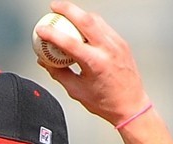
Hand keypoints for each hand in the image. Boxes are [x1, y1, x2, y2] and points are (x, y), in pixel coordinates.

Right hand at [34, 1, 151, 125]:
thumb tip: (45, 61)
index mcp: (95, 64)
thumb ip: (58, 73)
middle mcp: (108, 50)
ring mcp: (117, 45)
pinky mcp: (122, 43)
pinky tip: (82, 26)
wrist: (131, 106)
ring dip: (80, 14)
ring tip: (67, 14)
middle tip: (53, 7)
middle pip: (86, 20)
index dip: (52, 33)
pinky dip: (91, 23)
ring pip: (96, 20)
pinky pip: (104, 27)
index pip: (69, 42)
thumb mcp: (76, 90)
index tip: (41, 29)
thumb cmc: (106, 102)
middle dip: (67, 9)